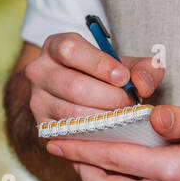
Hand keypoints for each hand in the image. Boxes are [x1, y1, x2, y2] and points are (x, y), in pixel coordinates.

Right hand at [24, 31, 161, 124]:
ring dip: (104, 118)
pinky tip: (110, 130)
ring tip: (122, 116)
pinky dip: (94, 134)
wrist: (77, 90)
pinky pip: (70, 133)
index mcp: (55, 46)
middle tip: (129, 103)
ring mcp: (37, 99)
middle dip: (109, 98)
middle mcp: (38, 71)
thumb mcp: (122, 63)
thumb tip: (142, 84)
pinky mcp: (42, 124)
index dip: (100, 64)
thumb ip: (142, 68)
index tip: (123, 77)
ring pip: (72, 113)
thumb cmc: (103, 74)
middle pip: (73, 86)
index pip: (70, 50)